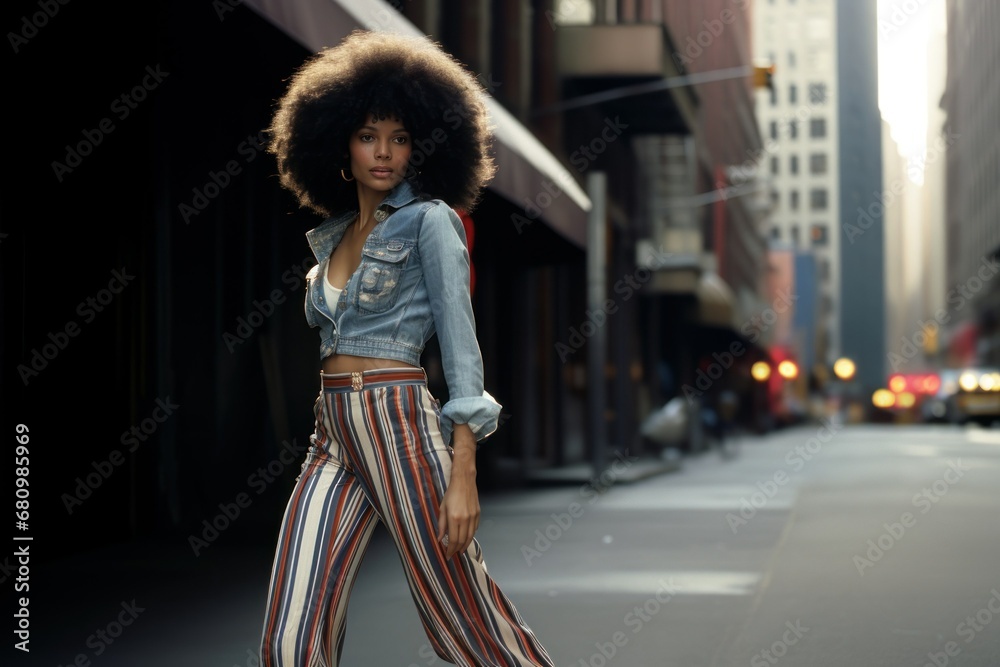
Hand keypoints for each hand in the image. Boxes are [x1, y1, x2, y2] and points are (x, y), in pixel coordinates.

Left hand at [437, 424, 478, 558]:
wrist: (464, 480)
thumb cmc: (451, 493)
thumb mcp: (442, 508)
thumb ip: (441, 524)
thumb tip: (440, 539)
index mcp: (454, 518)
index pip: (453, 540)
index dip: (450, 549)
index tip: (447, 555)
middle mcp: (465, 519)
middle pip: (462, 540)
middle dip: (457, 549)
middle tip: (452, 554)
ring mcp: (473, 517)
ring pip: (470, 536)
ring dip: (465, 545)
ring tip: (460, 550)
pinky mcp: (478, 514)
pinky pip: (475, 529)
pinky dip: (470, 536)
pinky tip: (466, 538)